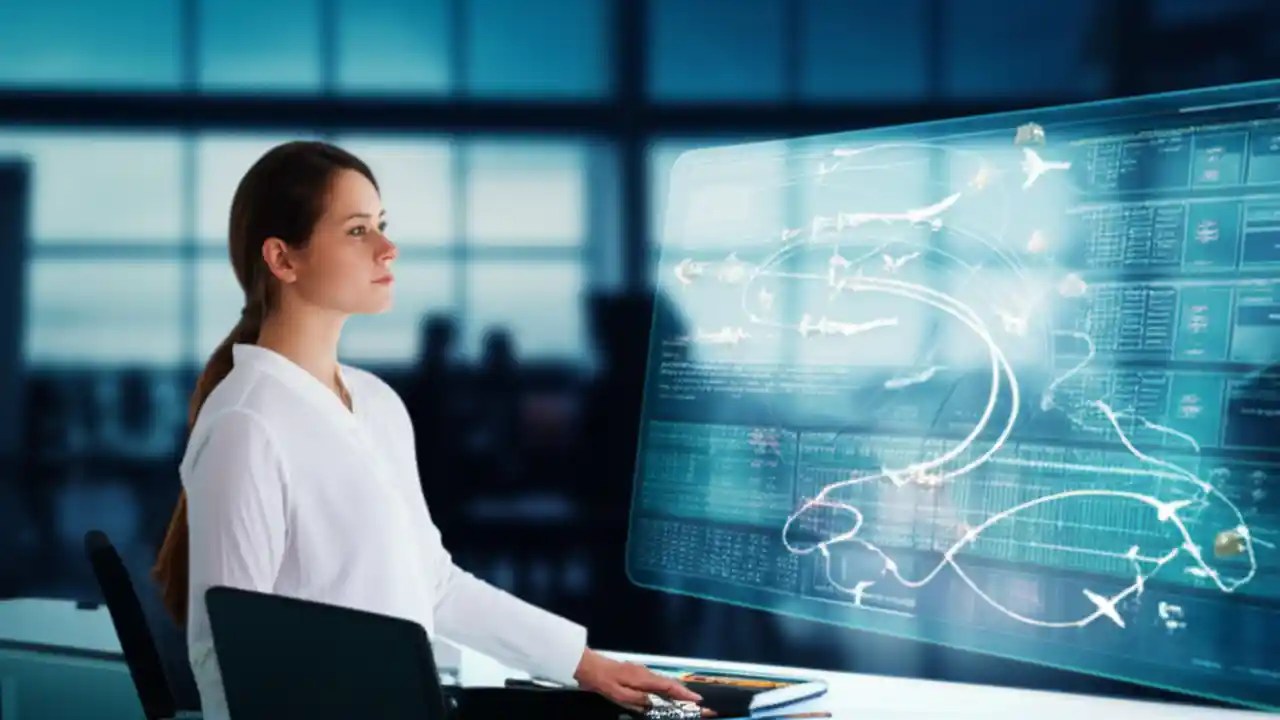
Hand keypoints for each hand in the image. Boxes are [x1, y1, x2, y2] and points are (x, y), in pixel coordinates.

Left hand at [573, 648, 706, 714]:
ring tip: (684, 701)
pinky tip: (663, 695)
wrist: (587, 666)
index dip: (684, 693)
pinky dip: (664, 689)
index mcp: (644, 678)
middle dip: (684, 693)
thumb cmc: (603, 681)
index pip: (669, 686)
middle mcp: (645, 673)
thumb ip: (638, 700)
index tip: (698, 700)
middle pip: (669, 683)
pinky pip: (654, 682)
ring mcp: (640, 672)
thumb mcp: (620, 695)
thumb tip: (654, 703)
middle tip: (696, 703)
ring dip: (674, 691)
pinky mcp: (634, 673)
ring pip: (662, 682)